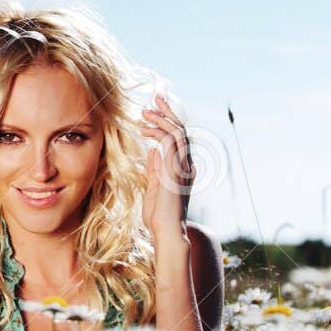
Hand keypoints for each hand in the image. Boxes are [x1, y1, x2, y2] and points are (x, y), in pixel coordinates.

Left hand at [141, 92, 192, 242]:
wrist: (166, 231)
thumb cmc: (159, 216)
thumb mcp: (155, 188)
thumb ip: (156, 170)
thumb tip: (153, 152)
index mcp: (182, 168)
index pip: (178, 138)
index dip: (167, 121)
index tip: (152, 111)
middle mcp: (186, 165)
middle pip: (181, 130)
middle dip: (168, 112)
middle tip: (155, 98)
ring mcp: (183, 167)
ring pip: (178, 132)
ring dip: (161, 119)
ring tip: (145, 113)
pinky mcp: (176, 170)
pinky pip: (172, 144)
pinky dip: (160, 132)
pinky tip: (146, 130)